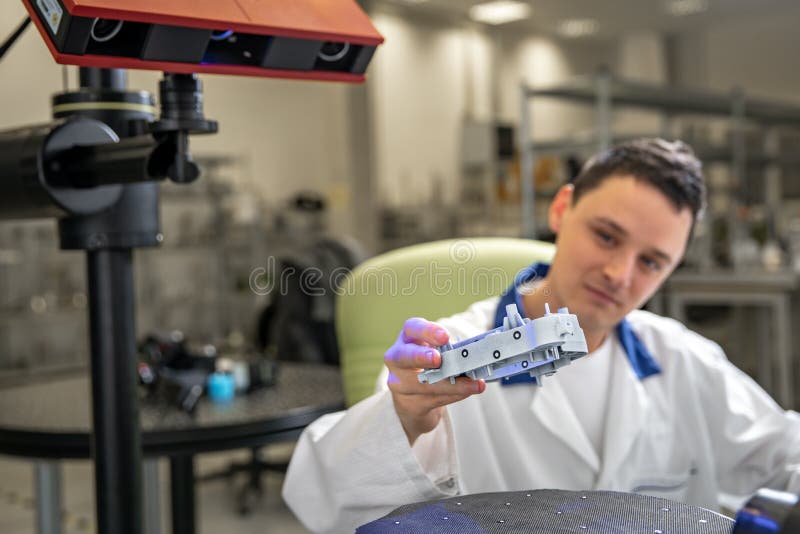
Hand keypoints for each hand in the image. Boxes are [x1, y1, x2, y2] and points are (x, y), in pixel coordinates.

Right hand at [384, 317, 485, 445]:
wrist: (413, 397)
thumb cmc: (429, 366)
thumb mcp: (437, 352)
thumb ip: (450, 352)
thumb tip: (474, 355)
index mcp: (407, 339)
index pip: (412, 328)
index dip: (428, 331)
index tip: (445, 337)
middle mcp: (396, 359)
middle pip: (403, 356)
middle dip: (421, 357)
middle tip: (438, 359)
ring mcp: (399, 383)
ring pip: (423, 384)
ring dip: (451, 385)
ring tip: (474, 384)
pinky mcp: (407, 403)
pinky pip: (432, 399)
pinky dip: (454, 395)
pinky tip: (468, 391)